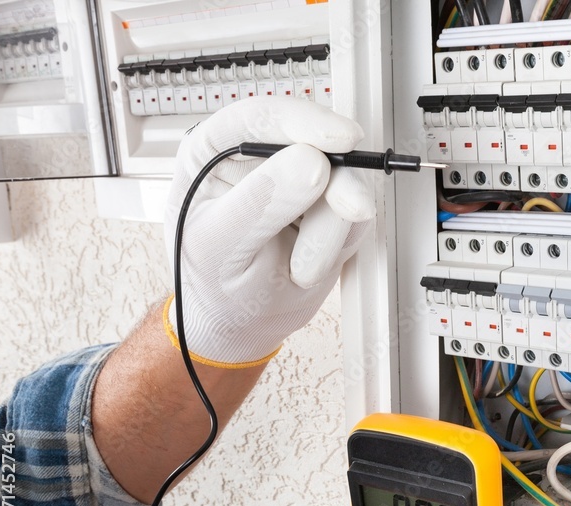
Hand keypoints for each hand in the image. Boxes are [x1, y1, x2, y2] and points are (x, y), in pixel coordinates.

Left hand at [163, 97, 375, 366]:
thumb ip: (261, 202)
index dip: (304, 122)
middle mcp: (263, 159)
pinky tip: (309, 262)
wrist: (243, 322)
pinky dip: (338, 247)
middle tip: (334, 220)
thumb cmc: (213, 282)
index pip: (262, 117)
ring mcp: (304, 183)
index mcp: (216, 150)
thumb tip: (311, 163)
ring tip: (296, 266)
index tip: (340, 140)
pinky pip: (357, 217)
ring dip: (327, 236)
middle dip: (329, 192)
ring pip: (344, 185)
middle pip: (317, 146)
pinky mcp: (334, 209)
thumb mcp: (220, 245)